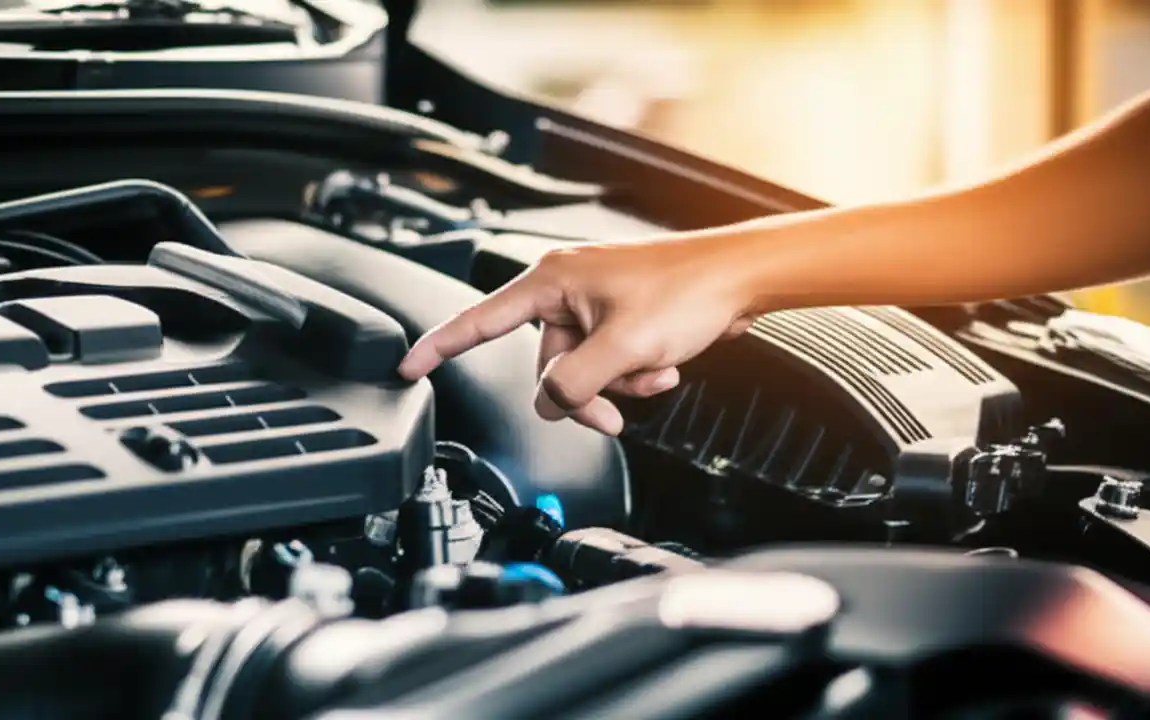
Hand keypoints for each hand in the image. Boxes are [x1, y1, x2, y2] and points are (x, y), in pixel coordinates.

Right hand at [397, 236, 761, 434]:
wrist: (741, 278)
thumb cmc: (688, 290)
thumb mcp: (623, 347)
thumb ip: (575, 382)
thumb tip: (550, 403)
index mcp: (551, 281)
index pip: (480, 320)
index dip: (440, 346)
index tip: (408, 366)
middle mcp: (565, 289)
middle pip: (544, 365)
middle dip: (581, 392)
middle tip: (614, 407)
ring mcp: (593, 304)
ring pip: (580, 371)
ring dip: (616, 383)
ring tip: (652, 371)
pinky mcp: (619, 319)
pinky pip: (607, 363)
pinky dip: (632, 374)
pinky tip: (662, 366)